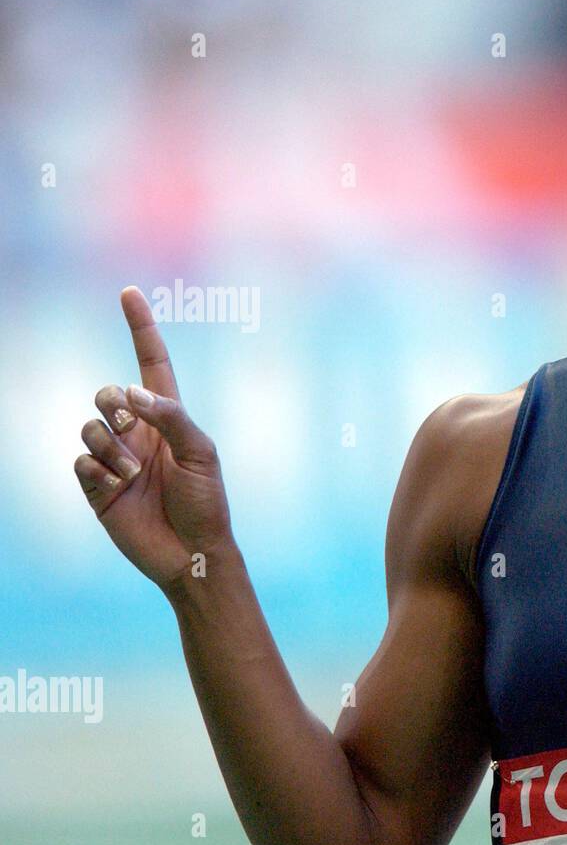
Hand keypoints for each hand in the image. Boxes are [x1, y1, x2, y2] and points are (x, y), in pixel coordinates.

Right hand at [74, 287, 234, 594]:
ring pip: (90, 427)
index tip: (128, 293)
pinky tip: (119, 490)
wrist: (192, 551)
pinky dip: (99, 472)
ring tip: (134, 475)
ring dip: (111, 448)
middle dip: (114, 404)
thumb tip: (133, 392)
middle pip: (107, 393)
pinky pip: (82, 462)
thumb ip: (171, 417)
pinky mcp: (97, 485)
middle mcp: (140, 432)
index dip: (140, 328)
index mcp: (169, 417)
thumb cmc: (206, 502)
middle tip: (132, 428)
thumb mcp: (200, 454)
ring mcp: (116, 458)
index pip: (151, 363)